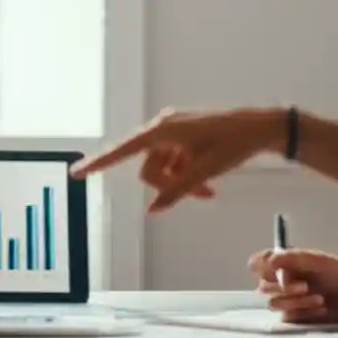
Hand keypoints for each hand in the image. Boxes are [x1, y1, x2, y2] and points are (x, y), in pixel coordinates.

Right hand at [71, 108, 280, 212]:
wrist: (260, 128)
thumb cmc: (234, 143)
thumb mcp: (205, 171)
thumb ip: (177, 191)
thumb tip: (154, 209)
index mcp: (163, 130)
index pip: (123, 150)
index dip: (99, 163)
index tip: (77, 172)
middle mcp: (163, 128)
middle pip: (148, 168)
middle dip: (167, 186)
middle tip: (197, 196)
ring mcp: (174, 133)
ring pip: (162, 169)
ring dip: (180, 183)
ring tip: (207, 191)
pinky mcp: (184, 138)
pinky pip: (174, 164)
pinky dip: (186, 176)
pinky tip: (208, 185)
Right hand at [249, 249, 337, 323]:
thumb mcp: (319, 261)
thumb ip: (293, 258)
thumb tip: (269, 259)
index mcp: (288, 264)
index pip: (259, 263)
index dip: (261, 266)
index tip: (273, 268)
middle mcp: (286, 282)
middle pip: (263, 286)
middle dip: (282, 287)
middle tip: (305, 286)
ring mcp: (292, 301)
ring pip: (274, 303)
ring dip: (295, 301)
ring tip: (319, 299)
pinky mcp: (300, 319)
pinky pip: (287, 318)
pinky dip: (303, 313)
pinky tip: (321, 311)